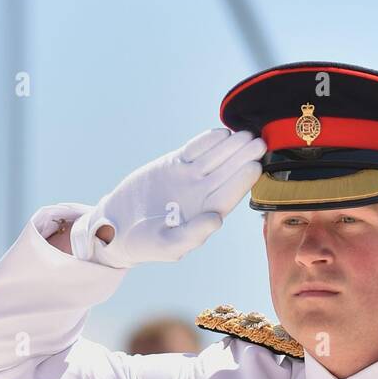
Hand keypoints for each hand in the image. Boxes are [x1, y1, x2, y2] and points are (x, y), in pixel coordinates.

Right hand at [70, 128, 266, 268]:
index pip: (228, 196)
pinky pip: (195, 150)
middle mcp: (202, 195)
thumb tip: (216, 219)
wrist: (119, 225)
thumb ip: (193, 234)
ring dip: (231, 146)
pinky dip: (208, 141)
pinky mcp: (175, 164)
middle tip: (259, 143)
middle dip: (242, 158)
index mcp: (205, 215)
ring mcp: (190, 178)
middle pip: (226, 173)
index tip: (254, 167)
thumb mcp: (168, 245)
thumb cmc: (146, 244)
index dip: (241, 181)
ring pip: (215, 159)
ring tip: (246, 134)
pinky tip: (223, 133)